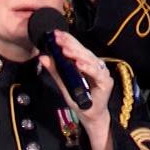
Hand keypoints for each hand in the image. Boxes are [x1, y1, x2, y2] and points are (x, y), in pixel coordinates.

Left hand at [40, 30, 115, 149]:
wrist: (90, 116)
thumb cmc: (80, 100)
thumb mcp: (63, 84)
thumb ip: (55, 70)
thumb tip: (43, 57)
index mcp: (86, 64)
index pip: (77, 49)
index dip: (68, 40)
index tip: (56, 34)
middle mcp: (96, 66)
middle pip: (84, 52)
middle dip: (71, 44)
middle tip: (59, 39)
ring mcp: (102, 74)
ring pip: (90, 60)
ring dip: (78, 54)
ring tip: (66, 50)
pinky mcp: (105, 83)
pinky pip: (97, 74)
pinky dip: (88, 68)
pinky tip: (79, 64)